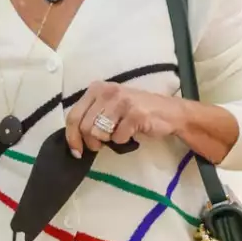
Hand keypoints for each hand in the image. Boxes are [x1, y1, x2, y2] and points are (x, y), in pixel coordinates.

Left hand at [66, 82, 182, 156]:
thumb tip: (73, 140)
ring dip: (108, 141)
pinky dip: (123, 141)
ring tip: (118, 134)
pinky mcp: (135, 113)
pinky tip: (131, 132)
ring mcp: (122, 101)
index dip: (72, 138)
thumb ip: (90, 117)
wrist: (169, 112)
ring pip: (99, 133)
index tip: (76, 152)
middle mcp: (107, 91)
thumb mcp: (108, 108)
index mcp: (96, 89)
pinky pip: (118, 137)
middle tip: (102, 144)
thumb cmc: (134, 113)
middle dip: (92, 142)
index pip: (73, 116)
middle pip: (85, 128)